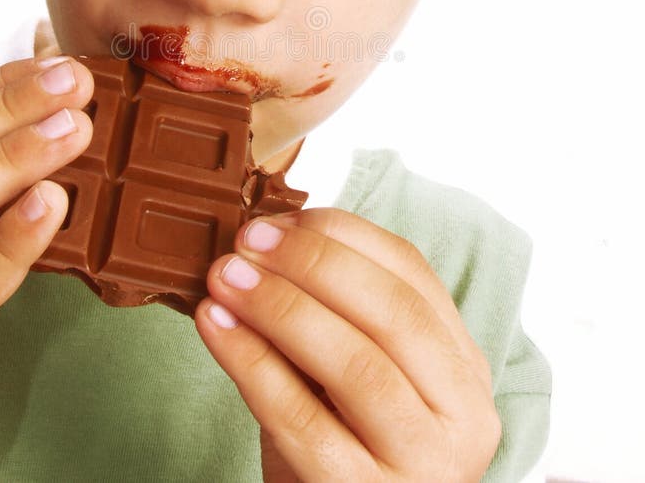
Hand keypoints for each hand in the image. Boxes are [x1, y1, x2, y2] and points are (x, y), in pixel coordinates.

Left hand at [196, 209, 500, 481]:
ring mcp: (420, 463)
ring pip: (355, 364)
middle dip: (312, 263)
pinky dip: (251, 363)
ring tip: (225, 278)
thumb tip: (266, 239)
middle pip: (393, 312)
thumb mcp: (356, 373)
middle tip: (248, 242)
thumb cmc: (343, 441)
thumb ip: (333, 313)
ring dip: (279, 306)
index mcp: (462, 365)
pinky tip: (216, 327)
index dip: (341, 235)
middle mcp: (461, 414)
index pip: (411, 271)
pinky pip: (302, 420)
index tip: (277, 220)